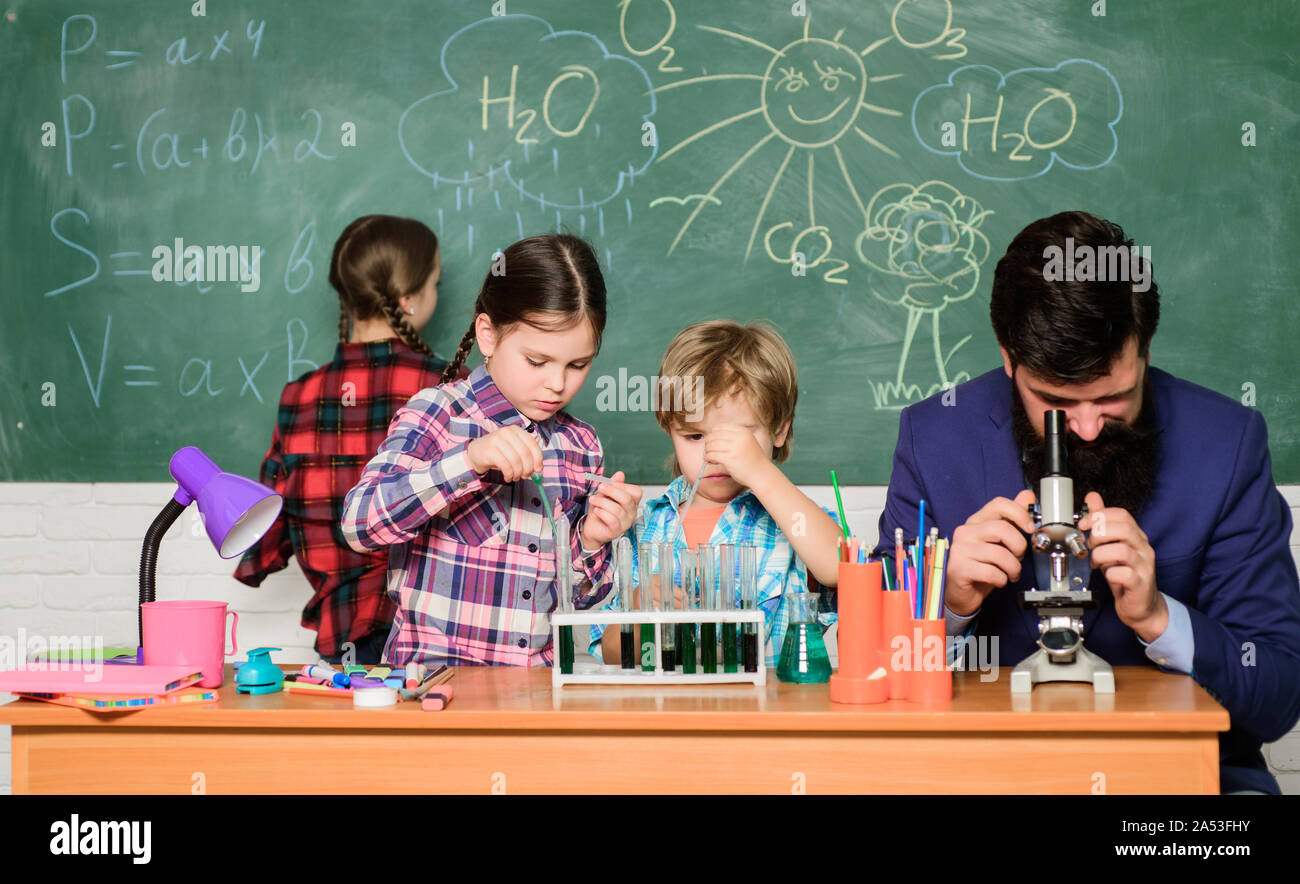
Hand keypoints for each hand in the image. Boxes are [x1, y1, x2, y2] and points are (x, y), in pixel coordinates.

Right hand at [466, 426, 543, 481]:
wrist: (476, 452)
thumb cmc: (499, 452)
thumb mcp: (514, 450)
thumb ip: (527, 456)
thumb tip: (539, 469)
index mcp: (516, 431)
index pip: (533, 445)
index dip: (538, 459)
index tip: (538, 469)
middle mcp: (507, 432)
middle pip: (525, 454)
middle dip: (528, 468)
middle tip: (525, 476)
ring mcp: (497, 440)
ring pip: (516, 461)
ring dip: (518, 473)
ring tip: (515, 477)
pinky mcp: (490, 451)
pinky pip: (505, 466)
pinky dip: (509, 475)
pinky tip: (508, 477)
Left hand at [579, 471, 642, 549]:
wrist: (592, 528)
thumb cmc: (600, 511)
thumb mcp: (605, 495)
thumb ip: (613, 485)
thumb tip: (620, 474)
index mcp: (632, 502)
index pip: (636, 492)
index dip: (622, 486)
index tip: (609, 483)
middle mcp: (632, 513)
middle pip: (627, 499)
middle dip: (611, 491)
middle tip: (600, 488)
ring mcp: (625, 523)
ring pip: (617, 509)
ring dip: (602, 502)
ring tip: (593, 499)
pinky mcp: (616, 531)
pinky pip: (611, 520)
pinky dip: (602, 513)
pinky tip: (596, 511)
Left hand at [701, 425, 770, 487]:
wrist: (762, 474)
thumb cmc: (752, 460)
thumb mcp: (747, 442)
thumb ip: (734, 437)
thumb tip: (712, 436)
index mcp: (743, 431)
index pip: (720, 426)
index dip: (713, 434)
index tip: (712, 441)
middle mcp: (739, 437)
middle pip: (714, 435)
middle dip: (708, 443)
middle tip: (708, 450)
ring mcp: (735, 448)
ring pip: (711, 445)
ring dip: (707, 451)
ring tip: (708, 456)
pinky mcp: (730, 459)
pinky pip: (712, 455)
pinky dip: (708, 458)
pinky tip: (709, 460)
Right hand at [944, 489, 1036, 615]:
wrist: (959, 593)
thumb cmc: (979, 566)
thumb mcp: (998, 541)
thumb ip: (1011, 518)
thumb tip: (1027, 496)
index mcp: (976, 522)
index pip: (999, 504)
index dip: (1020, 513)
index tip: (1030, 528)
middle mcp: (966, 532)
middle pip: (1002, 528)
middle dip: (1019, 546)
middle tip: (1018, 557)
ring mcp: (960, 550)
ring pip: (999, 554)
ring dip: (1013, 568)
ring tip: (1011, 573)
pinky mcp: (959, 568)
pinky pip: (991, 572)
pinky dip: (1001, 579)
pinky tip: (998, 580)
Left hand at [1078, 491, 1165, 640]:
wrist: (1141, 606)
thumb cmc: (1125, 575)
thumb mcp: (1111, 546)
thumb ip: (1103, 523)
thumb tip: (1092, 499)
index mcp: (1135, 537)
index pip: (1122, 515)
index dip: (1099, 515)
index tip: (1083, 524)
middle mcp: (1143, 549)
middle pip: (1124, 529)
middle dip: (1099, 534)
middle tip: (1091, 546)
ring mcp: (1144, 567)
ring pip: (1122, 551)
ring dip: (1101, 555)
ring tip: (1096, 562)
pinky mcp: (1140, 585)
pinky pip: (1125, 574)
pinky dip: (1111, 573)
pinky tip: (1107, 575)